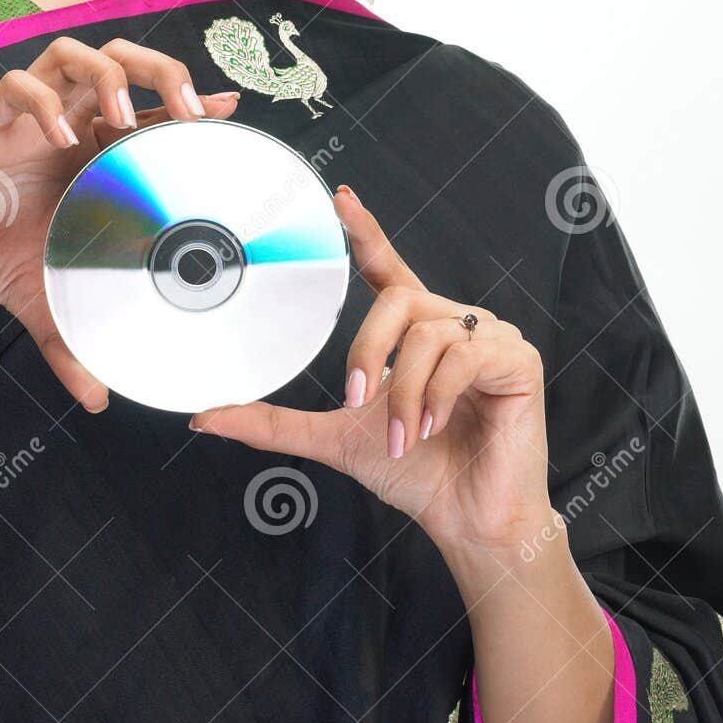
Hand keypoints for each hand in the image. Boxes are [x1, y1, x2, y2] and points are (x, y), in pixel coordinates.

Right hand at [0, 36, 240, 411]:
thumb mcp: (38, 300)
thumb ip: (72, 343)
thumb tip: (100, 400)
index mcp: (89, 152)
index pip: (149, 109)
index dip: (190, 103)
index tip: (227, 114)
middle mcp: (64, 123)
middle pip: (123, 58)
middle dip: (163, 71)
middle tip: (186, 114)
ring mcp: (24, 117)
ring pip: (74, 51)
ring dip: (108, 77)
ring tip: (123, 120)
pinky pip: (15, 84)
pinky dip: (43, 99)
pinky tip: (58, 137)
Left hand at [189, 184, 552, 553]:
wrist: (467, 521)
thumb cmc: (414, 474)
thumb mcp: (334, 438)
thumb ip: (274, 423)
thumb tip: (204, 418)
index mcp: (416, 332)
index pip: (389, 268)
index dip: (366, 233)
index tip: (340, 201)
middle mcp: (454, 324)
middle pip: (399, 299)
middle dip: (367, 349)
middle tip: (356, 400)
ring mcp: (490, 338)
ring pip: (428, 331)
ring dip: (403, 390)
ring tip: (401, 434)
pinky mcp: (518, 360)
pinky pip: (465, 353)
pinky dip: (437, 393)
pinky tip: (431, 425)